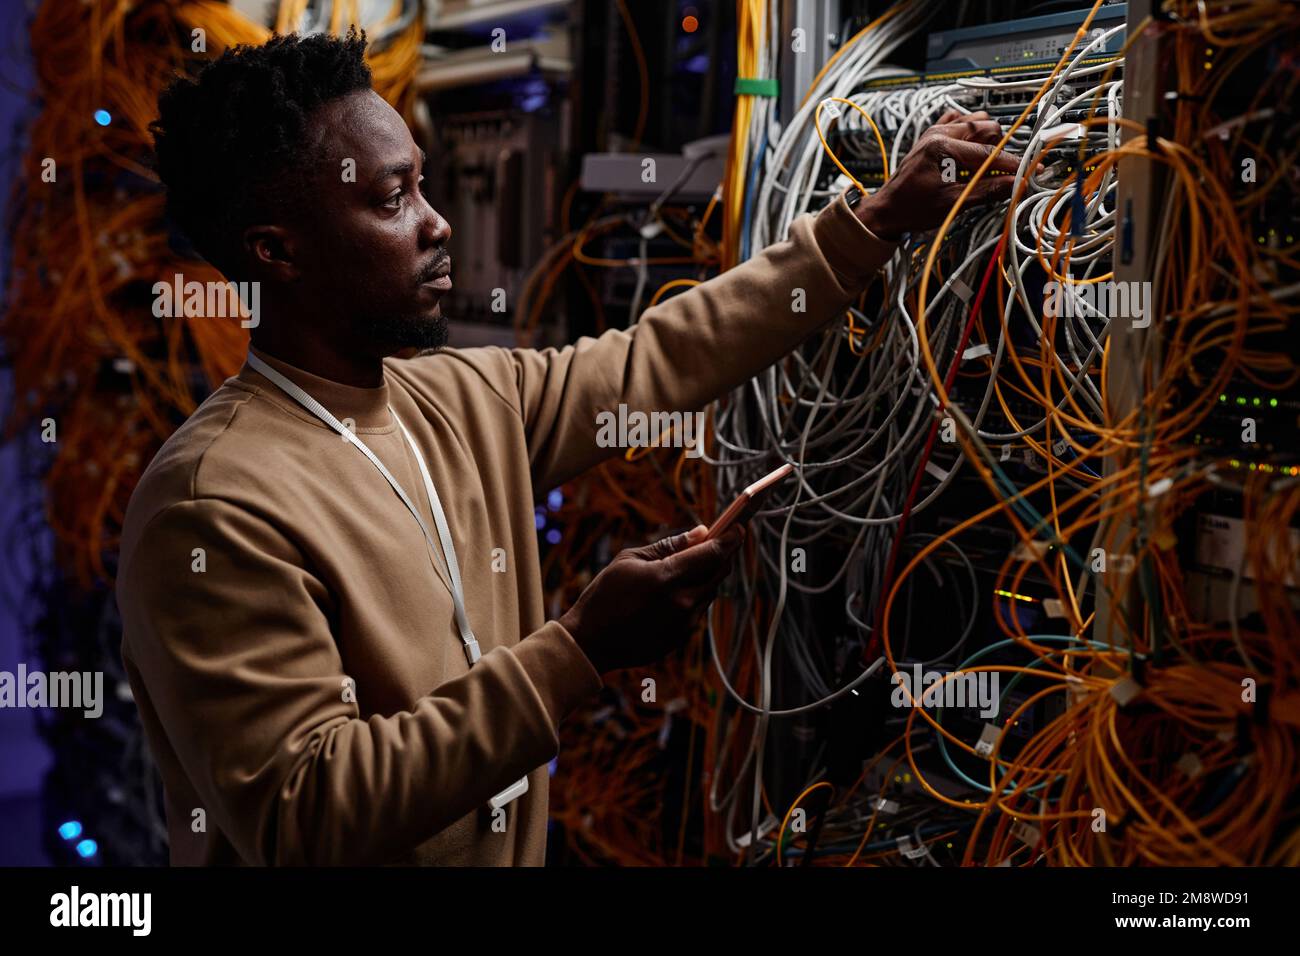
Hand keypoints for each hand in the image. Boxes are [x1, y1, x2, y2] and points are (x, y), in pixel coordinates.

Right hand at [559, 523, 745, 674]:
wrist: (590, 642)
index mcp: (666, 577)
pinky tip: (674, 593)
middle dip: (723, 556)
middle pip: (719, 573)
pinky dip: (694, 597)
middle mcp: (681, 602)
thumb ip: (668, 546)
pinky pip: (698, 611)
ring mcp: (684, 623)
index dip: (730, 539)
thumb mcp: (630, 560)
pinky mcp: (681, 638)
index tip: (739, 528)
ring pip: (710, 592)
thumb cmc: (604, 595)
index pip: (713, 554)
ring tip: (689, 567)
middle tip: (720, 542)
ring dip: (707, 576)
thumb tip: (700, 532)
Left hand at [855, 110, 1020, 240]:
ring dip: (987, 140)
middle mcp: (940, 133)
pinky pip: (959, 122)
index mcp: (943, 147)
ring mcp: (935, 132)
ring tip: (984, 166)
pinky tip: (971, 152)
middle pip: (987, 128)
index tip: (1031, 171)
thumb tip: (1017, 184)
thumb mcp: (953, 203)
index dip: (1013, 163)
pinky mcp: (932, 136)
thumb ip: (987, 191)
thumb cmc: (913, 209)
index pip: (989, 152)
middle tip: (1003, 174)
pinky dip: (971, 133)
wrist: (887, 210)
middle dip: (1000, 151)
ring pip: (976, 122)